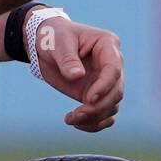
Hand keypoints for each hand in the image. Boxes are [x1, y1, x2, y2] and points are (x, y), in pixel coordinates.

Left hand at [31, 18, 124, 132]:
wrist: (45, 45)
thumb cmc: (54, 37)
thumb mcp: (57, 42)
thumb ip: (67, 59)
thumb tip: (77, 76)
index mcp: (107, 44)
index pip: (113, 69)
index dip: (104, 86)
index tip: (88, 99)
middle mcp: (112, 64)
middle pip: (116, 91)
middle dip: (98, 107)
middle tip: (76, 114)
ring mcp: (105, 81)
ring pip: (112, 105)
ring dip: (94, 117)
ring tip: (71, 119)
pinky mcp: (97, 95)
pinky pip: (105, 114)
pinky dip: (95, 123)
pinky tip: (77, 124)